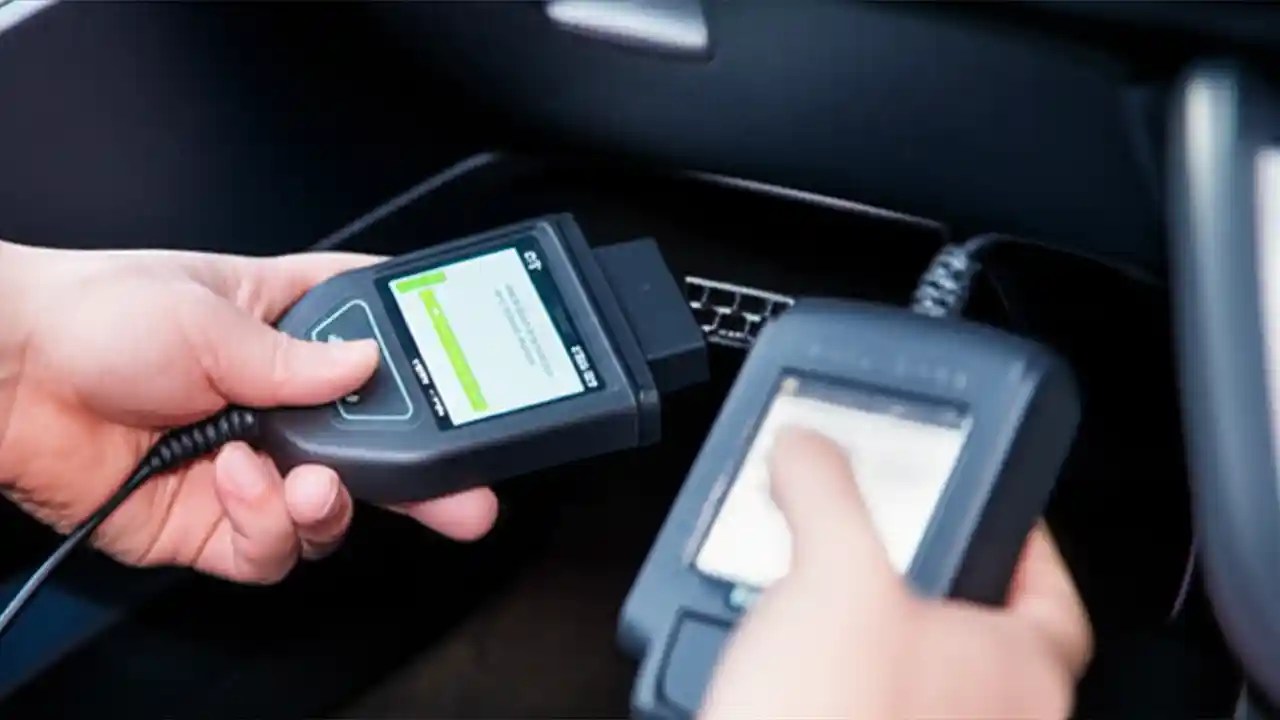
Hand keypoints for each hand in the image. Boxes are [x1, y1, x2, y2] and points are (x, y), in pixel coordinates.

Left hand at [0, 242, 496, 583]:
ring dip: (327, 506)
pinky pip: (271, 549)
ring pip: (332, 512)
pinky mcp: (214, 524)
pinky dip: (264, 525)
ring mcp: (254, 467)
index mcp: (291, 329)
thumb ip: (297, 356)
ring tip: (300, 480)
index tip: (473, 380)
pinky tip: (232, 484)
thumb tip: (368, 364)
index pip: (382, 341)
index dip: (430, 363)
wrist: (5, 379)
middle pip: (378, 448)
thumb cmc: (96, 314)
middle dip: (426, 478)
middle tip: (466, 497)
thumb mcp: (208, 313)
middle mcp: (281, 404)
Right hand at [701, 428, 1091, 719]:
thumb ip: (825, 491)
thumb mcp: (830, 571)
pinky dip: (838, 680)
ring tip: (816, 596)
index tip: (993, 507)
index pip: (1054, 596)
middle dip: (926, 585)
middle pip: (980, 635)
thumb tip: (808, 447)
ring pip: (920, 679)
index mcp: (1018, 670)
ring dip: (873, 635)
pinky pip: (871, 708)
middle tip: (881, 546)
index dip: (1026, 543)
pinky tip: (787, 663)